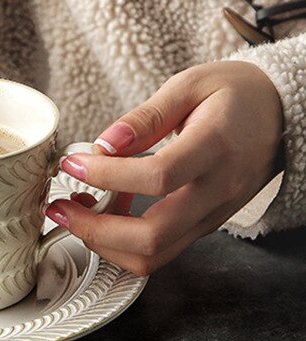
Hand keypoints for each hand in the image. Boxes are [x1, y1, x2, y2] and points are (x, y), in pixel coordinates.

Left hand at [45, 62, 283, 274]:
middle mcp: (218, 191)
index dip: (106, 175)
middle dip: (94, 229)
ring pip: (153, 255)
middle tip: (59, 207)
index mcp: (216, 147)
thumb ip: (145, 116)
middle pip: (152, 235)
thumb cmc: (235, 94)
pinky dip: (121, 241)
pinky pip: (159, 249)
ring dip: (104, 242)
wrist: (282, 114)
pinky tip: (102, 212)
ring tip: (74, 211)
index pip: (157, 176)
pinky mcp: (203, 225)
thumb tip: (104, 144)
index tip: (72, 163)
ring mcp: (212, 215)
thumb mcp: (189, 85)